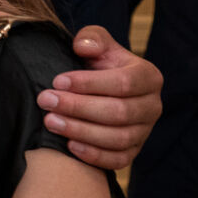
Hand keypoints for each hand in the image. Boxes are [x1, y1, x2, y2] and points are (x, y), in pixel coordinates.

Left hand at [40, 26, 162, 170]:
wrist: (97, 88)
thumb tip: (83, 47)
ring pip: (118, 138)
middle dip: (78, 107)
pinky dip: (95, 156)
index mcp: (148, 77)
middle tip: (46, 100)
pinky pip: (118, 159)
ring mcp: (145, 131)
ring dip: (81, 131)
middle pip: (120, 113)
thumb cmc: (96, 63)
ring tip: (50, 121)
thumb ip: (92, 38)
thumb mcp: (96, 43)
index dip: (89, 83)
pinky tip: (69, 146)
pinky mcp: (133, 150)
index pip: (124, 83)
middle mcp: (152, 106)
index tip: (57, 80)